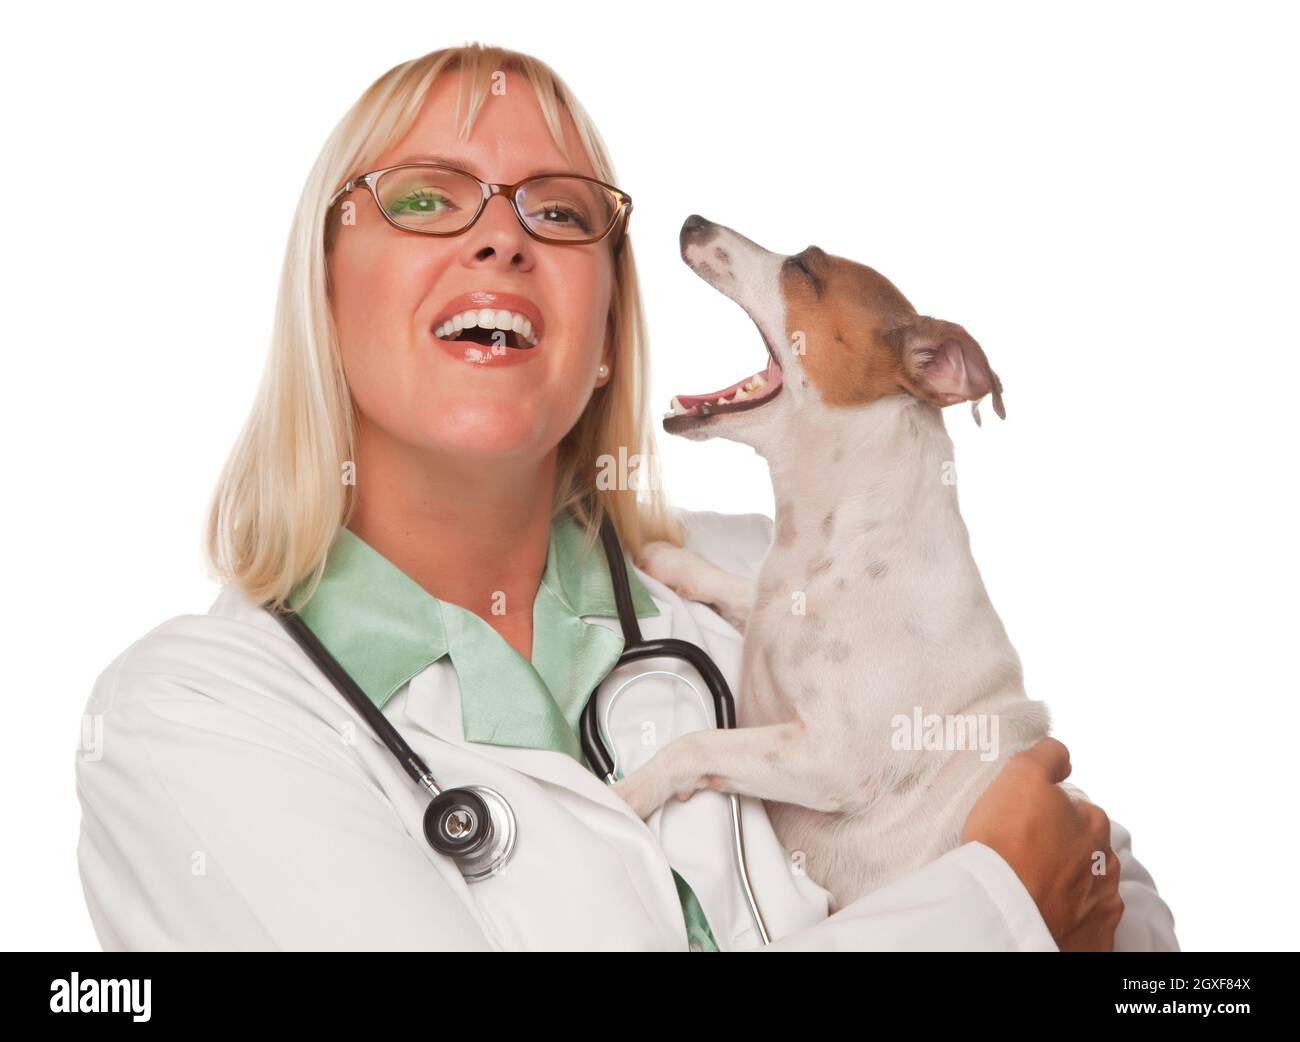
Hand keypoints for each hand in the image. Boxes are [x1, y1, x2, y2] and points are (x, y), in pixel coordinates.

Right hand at [961, 737, 1123, 950]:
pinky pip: (1087, 924)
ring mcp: (1102, 903)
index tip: (1024, 824)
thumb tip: (1061, 753)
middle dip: (1063, 851)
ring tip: (1032, 887)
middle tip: (1026, 856)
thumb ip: (1047, 755)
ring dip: (1068, 885)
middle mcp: (1106, 862)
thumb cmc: (1008, 840)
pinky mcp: (1095, 939)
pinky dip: (1072, 919)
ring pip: (1087, 886)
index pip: (1076, 810)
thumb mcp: (1022, 774)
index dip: (1046, 814)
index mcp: (1093, 823)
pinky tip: (1048, 913)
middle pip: (1085, 850)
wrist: (1002, 906)